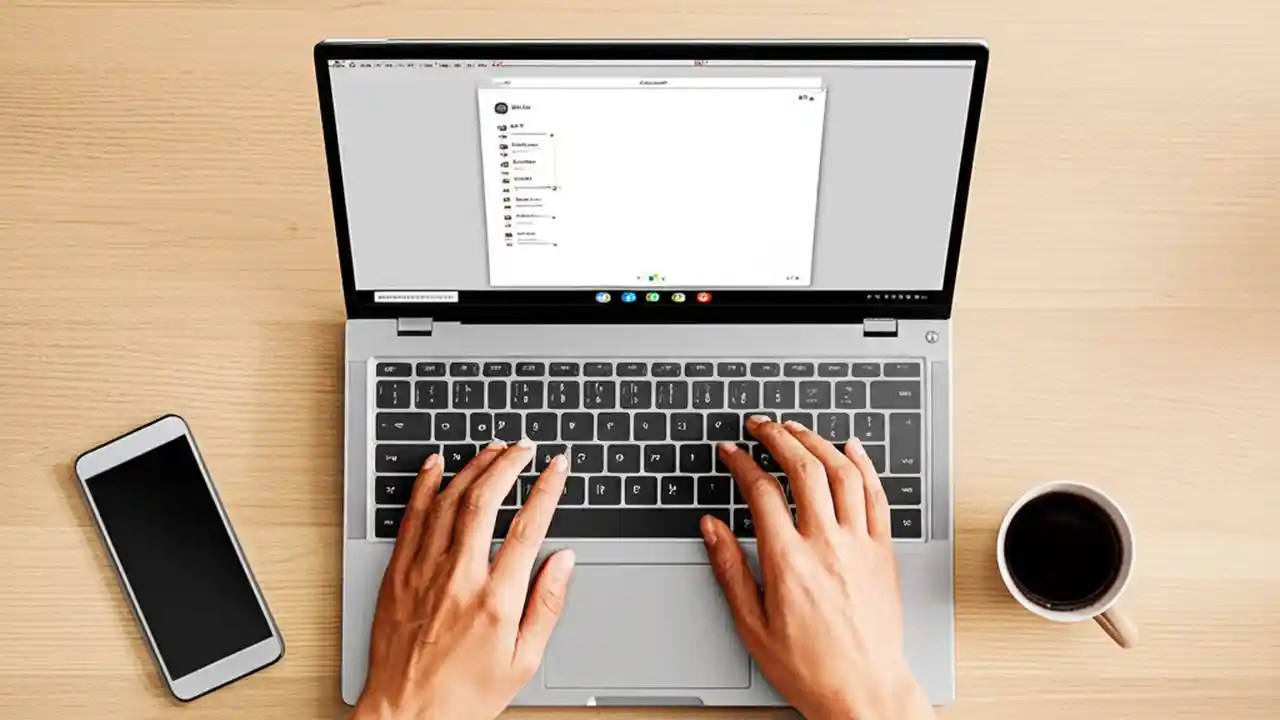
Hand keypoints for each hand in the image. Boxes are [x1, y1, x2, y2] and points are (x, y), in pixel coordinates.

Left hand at [354, 440, 574, 719]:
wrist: (405, 715)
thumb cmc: (464, 696)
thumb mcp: (524, 662)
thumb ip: (547, 605)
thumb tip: (564, 560)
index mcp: (496, 600)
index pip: (528, 527)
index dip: (547, 488)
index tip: (557, 466)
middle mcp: (458, 578)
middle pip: (485, 500)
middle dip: (508, 464)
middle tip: (524, 447)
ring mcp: (423, 572)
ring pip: (448, 500)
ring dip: (473, 467)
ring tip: (493, 449)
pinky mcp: (397, 574)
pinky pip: (411, 517)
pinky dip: (424, 485)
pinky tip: (435, 465)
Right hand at [701, 417, 933, 719]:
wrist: (864, 691)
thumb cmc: (810, 666)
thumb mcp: (752, 624)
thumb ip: (730, 568)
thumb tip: (711, 527)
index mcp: (789, 562)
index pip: (760, 491)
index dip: (741, 463)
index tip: (730, 452)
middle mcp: (827, 545)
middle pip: (803, 469)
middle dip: (777, 437)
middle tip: (760, 426)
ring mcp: (860, 545)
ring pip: (842, 473)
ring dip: (817, 442)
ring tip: (796, 429)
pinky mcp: (883, 552)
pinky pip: (877, 496)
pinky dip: (863, 465)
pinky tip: (851, 449)